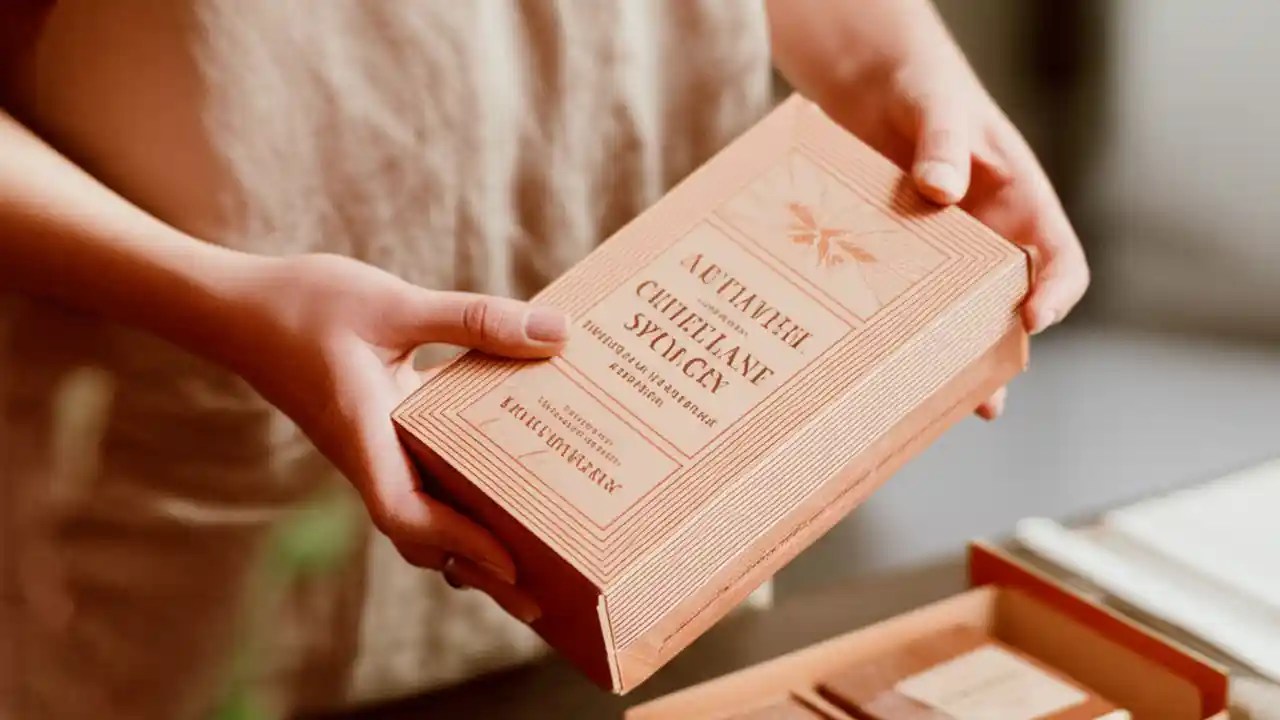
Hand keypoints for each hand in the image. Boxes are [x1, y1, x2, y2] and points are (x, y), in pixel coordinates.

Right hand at [228, 254, 568, 621]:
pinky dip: (463, 495)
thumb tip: (556, 336)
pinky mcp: (377, 439)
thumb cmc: (305, 304)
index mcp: (364, 437)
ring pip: (425, 514)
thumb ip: (472, 321)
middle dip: (481, 572)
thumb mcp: (394, 304)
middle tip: (547, 598)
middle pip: (424, 537)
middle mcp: (368, 458)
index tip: (513, 565)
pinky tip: (507, 481)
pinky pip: (423, 482)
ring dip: (473, 541)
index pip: (407, 512)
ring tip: (537, 557)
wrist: (236, 309)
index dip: (459, 544)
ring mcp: (372, 453)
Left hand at [768, 0, 1089, 419]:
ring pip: (953, 314)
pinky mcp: (895, 256)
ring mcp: (941, 253)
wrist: (870, 80)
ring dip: (947, 356)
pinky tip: (871, 357)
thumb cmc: (923, 85)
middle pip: (1006, 306)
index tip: (1032, 319)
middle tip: (983, 392)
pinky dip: (892, 328)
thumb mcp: (938, 107)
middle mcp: (987, 238)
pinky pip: (901, 300)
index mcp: (1021, 204)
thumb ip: (943, 142)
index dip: (1056, 293)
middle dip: (997, 350)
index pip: (1060, 259)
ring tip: (934, 398)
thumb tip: (941, 189)